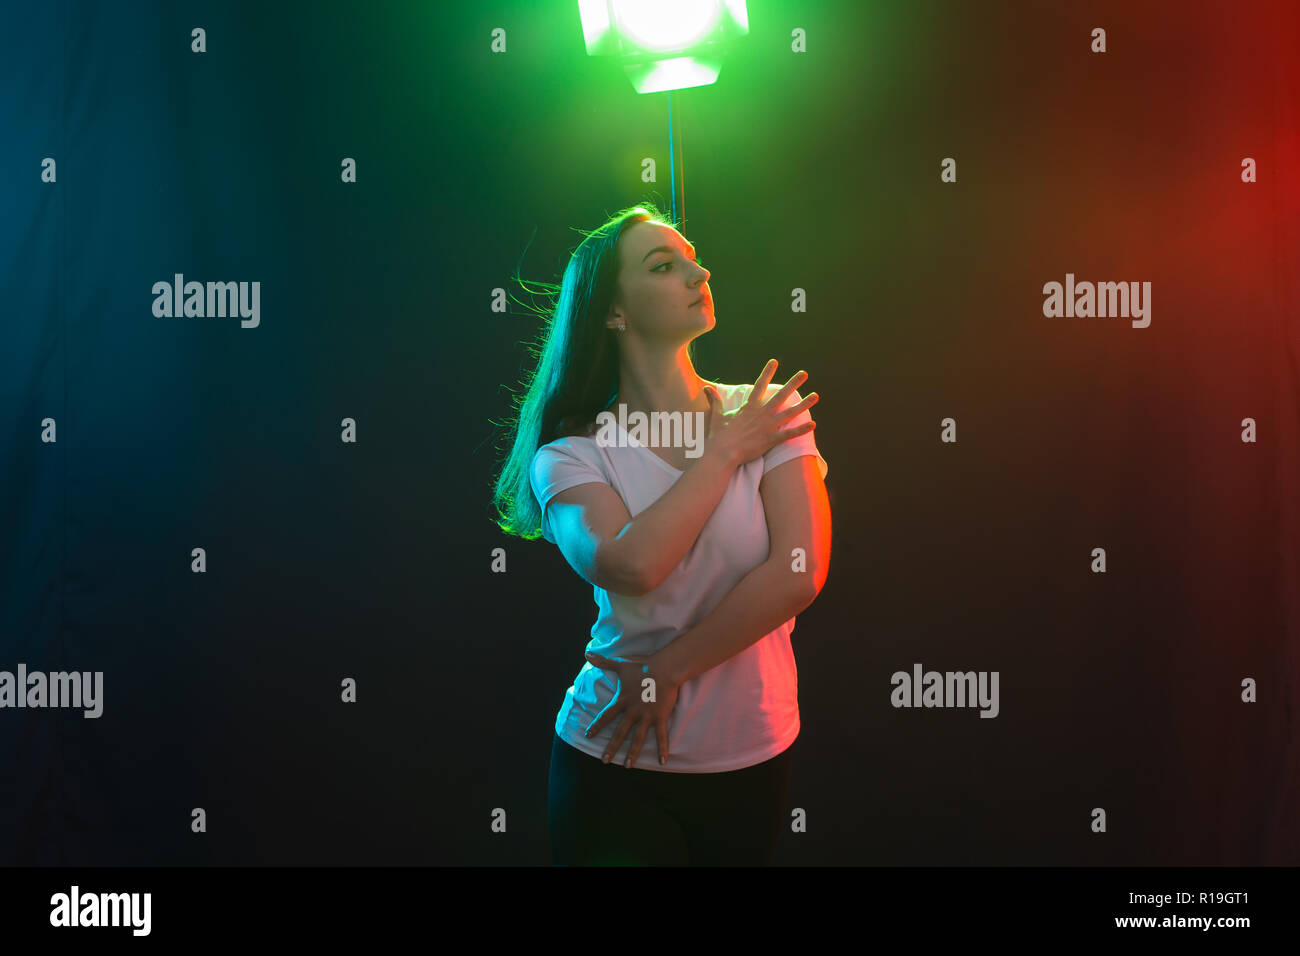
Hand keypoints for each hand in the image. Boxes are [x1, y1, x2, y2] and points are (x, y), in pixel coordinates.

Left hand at [582, 651, 682, 767]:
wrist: (664, 669)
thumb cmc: (643, 666)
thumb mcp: (621, 665)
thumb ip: (603, 662)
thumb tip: (587, 652)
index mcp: (622, 701)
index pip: (606, 716)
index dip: (597, 726)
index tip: (588, 735)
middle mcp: (632, 711)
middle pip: (619, 732)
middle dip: (611, 747)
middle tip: (604, 761)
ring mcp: (646, 716)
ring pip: (637, 739)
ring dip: (632, 753)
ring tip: (627, 766)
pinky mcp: (660, 717)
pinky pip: (661, 736)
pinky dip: (662, 749)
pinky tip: (662, 762)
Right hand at [704, 359, 818, 466]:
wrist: (722, 453)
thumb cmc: (719, 436)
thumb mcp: (717, 416)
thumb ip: (715, 400)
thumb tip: (707, 388)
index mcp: (749, 407)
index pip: (760, 385)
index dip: (767, 373)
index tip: (775, 362)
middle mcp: (761, 414)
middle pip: (781, 395)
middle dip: (793, 383)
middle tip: (804, 374)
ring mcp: (767, 426)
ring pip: (790, 412)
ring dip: (804, 404)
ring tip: (816, 396)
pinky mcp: (771, 439)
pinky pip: (789, 434)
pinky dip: (801, 430)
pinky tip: (813, 424)